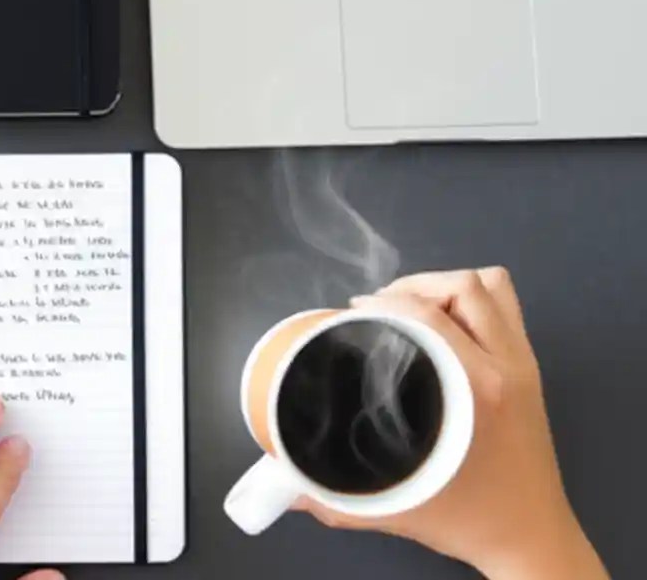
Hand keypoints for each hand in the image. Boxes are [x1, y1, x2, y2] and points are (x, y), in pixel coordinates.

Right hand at [294, 268, 608, 579]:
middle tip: (377, 308)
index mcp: (478, 389)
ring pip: (492, 287)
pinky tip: (442, 323)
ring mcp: (524, 363)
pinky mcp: (530, 368)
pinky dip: (473, 299)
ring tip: (411, 306)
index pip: (431, 315)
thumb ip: (338, 503)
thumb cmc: (472, 518)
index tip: (354, 313)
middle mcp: (507, 366)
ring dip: (447, 285)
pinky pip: (507, 306)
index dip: (385, 302)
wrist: (532, 538)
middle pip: (465, 286)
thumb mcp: (401, 510)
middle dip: (413, 286)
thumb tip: (290, 492)